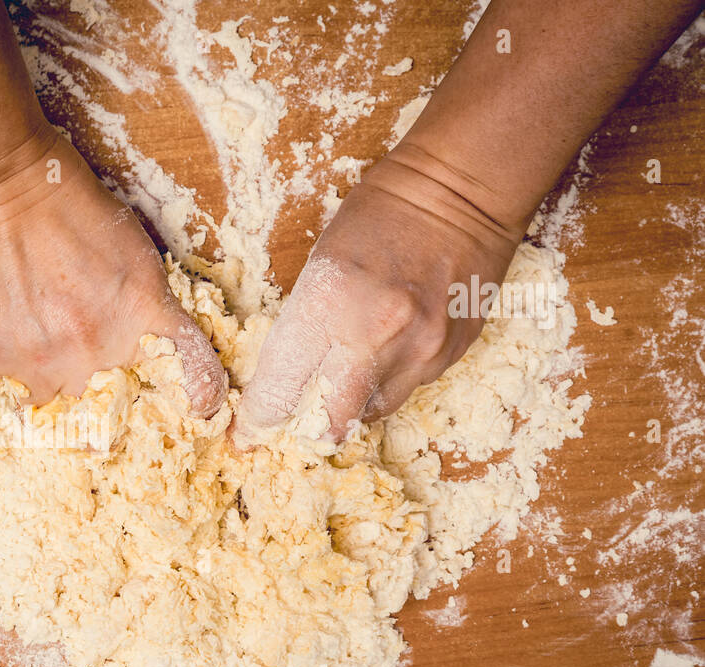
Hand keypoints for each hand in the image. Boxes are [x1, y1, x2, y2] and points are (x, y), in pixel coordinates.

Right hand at [0, 125, 227, 414]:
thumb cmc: (65, 199)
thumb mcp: (136, 252)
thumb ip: (151, 309)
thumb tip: (157, 356)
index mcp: (146, 314)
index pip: (197, 384)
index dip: (196, 398)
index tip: (196, 409)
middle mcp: (99, 347)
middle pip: (115, 398)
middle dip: (102, 375)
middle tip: (75, 332)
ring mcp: (42, 358)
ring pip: (59, 397)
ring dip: (51, 372)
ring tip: (35, 324)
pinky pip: (11, 384)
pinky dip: (9, 360)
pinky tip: (6, 319)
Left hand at [236, 145, 521, 441]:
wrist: (464, 188)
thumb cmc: (380, 212)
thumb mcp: (321, 263)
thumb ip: (304, 325)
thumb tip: (284, 379)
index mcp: (329, 303)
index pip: (281, 390)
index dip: (260, 416)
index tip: (249, 427)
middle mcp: (376, 338)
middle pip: (326, 427)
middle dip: (301, 430)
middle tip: (289, 418)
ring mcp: (420, 352)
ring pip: (368, 415)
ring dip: (346, 405)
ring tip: (338, 376)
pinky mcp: (450, 357)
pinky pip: (404, 392)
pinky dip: (383, 384)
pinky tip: (381, 352)